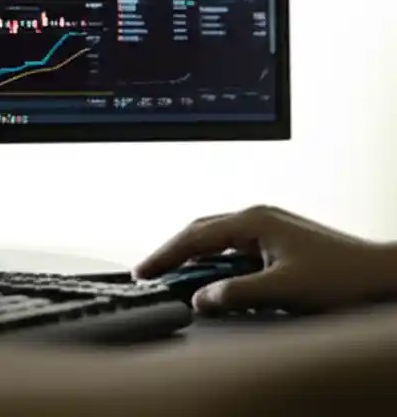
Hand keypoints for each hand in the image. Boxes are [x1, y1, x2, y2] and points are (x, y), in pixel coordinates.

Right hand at [134, 205, 396, 313]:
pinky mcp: (281, 244)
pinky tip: (217, 283)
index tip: (144, 271)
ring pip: (220, 242)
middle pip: (202, 232)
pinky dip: (219, 266)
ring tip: (178, 280)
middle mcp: (260, 219)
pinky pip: (238, 252)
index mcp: (255, 220)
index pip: (195, 236)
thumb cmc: (343, 277)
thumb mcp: (282, 289)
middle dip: (176, 253)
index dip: (166, 255)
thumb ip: (235, 293)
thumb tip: (200, 299)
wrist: (384, 277)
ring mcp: (272, 229)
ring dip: (198, 261)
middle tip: (152, 273)